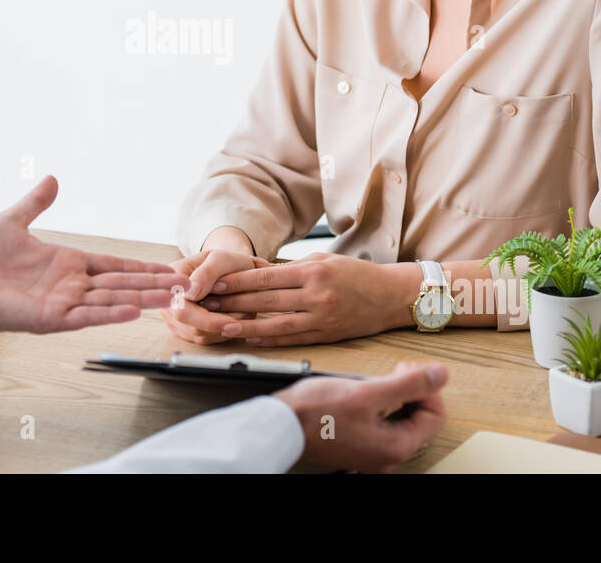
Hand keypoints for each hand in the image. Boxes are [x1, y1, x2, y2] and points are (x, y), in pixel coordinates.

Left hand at [0, 176, 188, 333]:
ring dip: (141, 299)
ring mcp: (61, 303)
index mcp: (67, 263)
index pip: (114, 265)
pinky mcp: (48, 318)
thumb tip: (52, 180)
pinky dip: (109, 314)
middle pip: (122, 284)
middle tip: (184, 284)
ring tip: (171, 298)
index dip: (141, 267)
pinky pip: (85, 316)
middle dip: (152, 284)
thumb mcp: (13, 220)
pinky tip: (133, 311)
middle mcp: (70, 285)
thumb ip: (36, 202)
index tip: (167, 268)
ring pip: (111, 301)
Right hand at [160, 248, 271, 344]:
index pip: (183, 308)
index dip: (207, 319)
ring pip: (198, 335)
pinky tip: (234, 320)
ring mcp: (174, 315)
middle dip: (218, 326)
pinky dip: (220, 332)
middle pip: (189, 326)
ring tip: (243, 315)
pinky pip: (203, 338)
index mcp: (171, 279)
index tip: (231, 322)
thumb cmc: (225, 262)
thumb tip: (192, 292)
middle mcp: (167, 299)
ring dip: (222, 330)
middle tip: (242, 322)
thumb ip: (207, 273)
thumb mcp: (220, 259)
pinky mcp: (184, 327)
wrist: (228, 268)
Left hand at [200, 252, 413, 345]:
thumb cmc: (356, 274)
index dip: (238, 282)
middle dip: (235, 302)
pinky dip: (270, 340)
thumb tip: (257, 270)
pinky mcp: (328, 335)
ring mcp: (322, 317)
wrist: (390, 295)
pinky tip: (252, 339)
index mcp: (313, 271)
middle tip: (210, 305)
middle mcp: (316, 294)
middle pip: (266, 299)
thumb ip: (291, 268)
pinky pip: (293, 338)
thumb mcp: (323, 260)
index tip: (215, 284)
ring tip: (223, 327)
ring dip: (247, 326)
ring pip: (276, 323)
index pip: (266, 276)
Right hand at [273, 360, 448, 471]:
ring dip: (392, 394)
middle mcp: (387, 456)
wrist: (281, 425)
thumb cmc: (316, 412)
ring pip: (399, 418)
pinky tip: (361, 392)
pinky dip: (377, 404)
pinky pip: (381, 422)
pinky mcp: (359, 444)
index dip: (427, 387)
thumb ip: (409, 384)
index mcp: (396, 447)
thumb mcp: (367, 392)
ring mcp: (372, 452)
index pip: (434, 415)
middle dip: (410, 389)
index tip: (408, 369)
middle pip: (418, 418)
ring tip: (371, 382)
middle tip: (392, 371)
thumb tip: (441, 375)